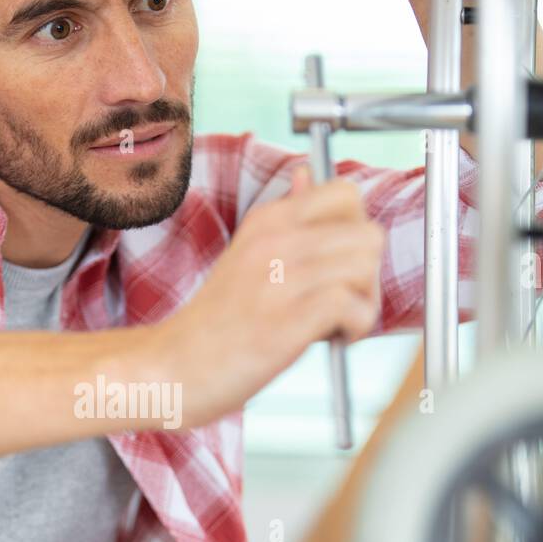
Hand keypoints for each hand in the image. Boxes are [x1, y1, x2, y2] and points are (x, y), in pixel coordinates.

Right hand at [157, 166, 384, 429]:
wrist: (173, 368)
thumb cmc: (216, 322)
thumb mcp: (247, 254)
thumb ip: (286, 217)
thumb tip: (307, 173)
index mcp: (267, 220)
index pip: (347, 193)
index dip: (357, 232)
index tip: (338, 266)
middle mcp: (274, 241)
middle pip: (369, 233)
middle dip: (368, 273)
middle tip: (342, 302)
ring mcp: (278, 279)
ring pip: (366, 267)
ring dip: (364, 303)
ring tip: (335, 324)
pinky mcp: (285, 321)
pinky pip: (352, 305)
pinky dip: (355, 328)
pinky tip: (331, 340)